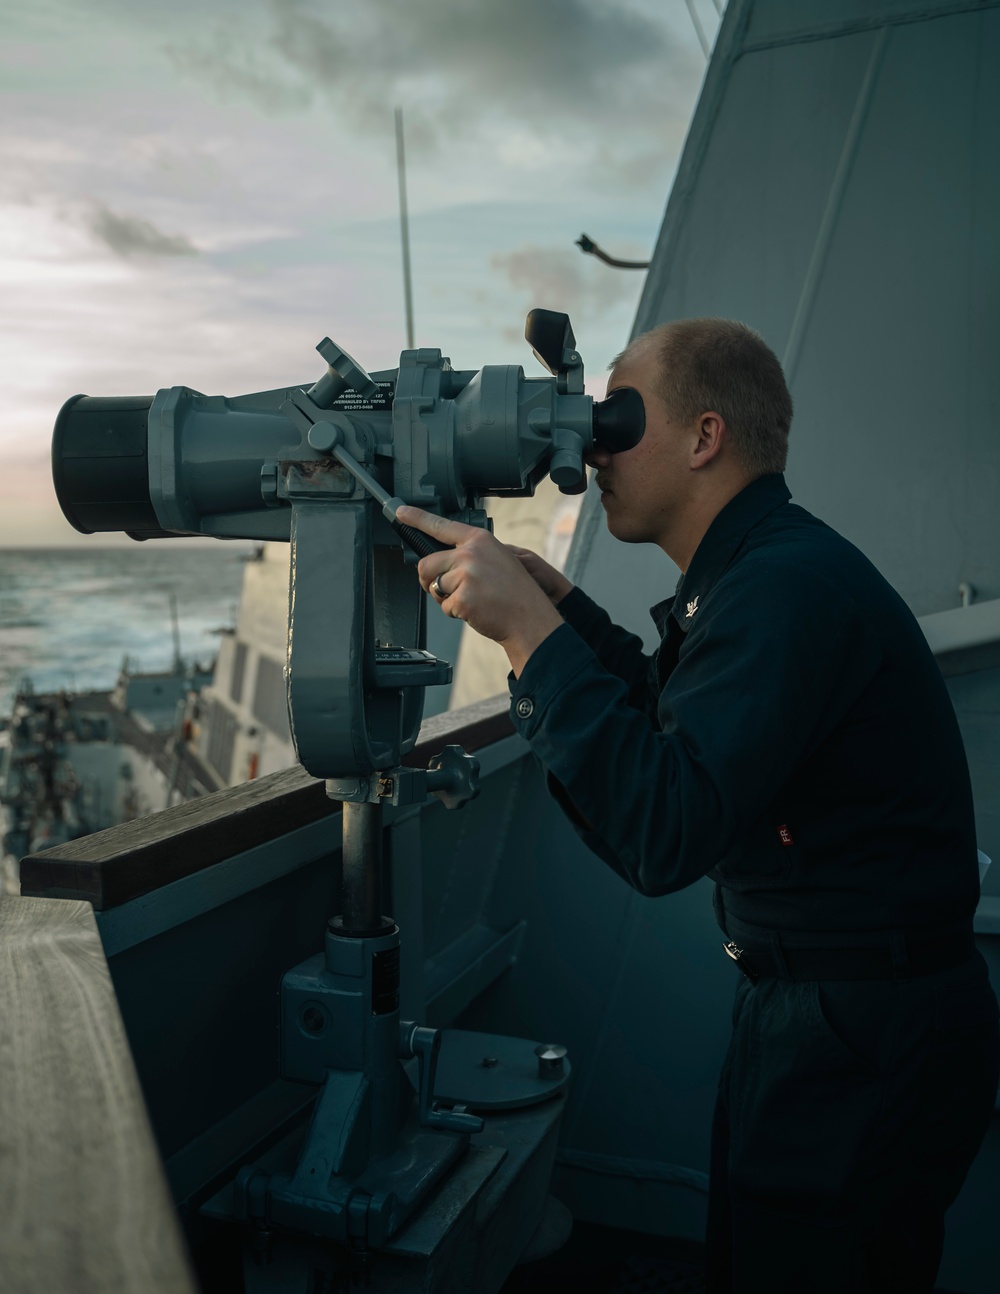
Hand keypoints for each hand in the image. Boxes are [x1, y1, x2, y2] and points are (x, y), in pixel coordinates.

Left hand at [395, 506, 562, 676]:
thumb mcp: (497, 558)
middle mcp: (471, 553)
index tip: (401, 512)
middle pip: (427, 564)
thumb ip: (470, 553)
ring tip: (473, 598)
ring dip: (447, 598)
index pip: (441, 526)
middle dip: (429, 580)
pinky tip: (476, 610)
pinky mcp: (463, 597)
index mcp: (480, 540)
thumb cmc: (514, 592)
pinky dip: (456, 613)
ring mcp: (467, 575)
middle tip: (448, 590)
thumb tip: (442, 560)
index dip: (418, 518)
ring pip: (435, 587)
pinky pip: (444, 606)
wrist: (529, 617)